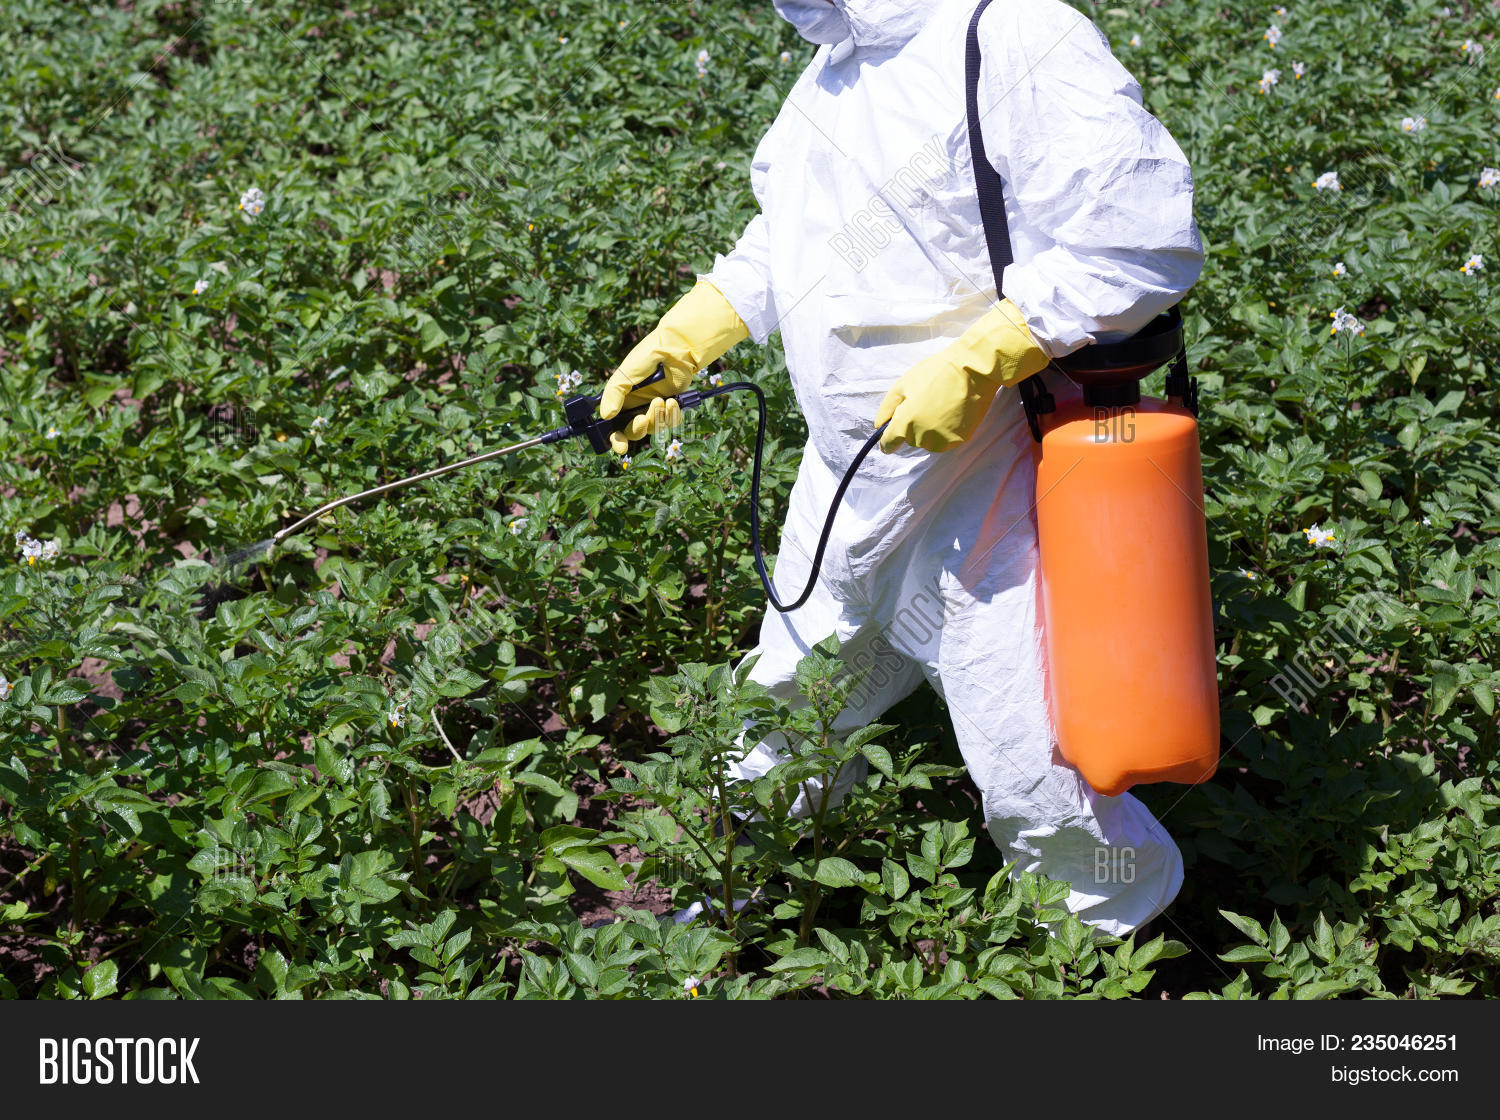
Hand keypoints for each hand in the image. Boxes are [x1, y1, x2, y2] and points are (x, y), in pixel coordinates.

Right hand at [600, 281, 748, 453]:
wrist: (676, 348)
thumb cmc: (648, 356)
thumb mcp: (625, 374)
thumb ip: (613, 394)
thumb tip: (605, 417)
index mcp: (621, 400)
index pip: (614, 427)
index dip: (616, 440)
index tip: (620, 448)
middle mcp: (637, 406)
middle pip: (634, 431)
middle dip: (638, 430)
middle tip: (642, 420)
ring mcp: (655, 407)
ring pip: (654, 428)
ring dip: (657, 418)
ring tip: (661, 401)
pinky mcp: (673, 405)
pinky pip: (671, 422)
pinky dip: (672, 416)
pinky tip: (672, 402)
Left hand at [875, 299, 1048, 452]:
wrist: (971, 370)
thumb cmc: (935, 372)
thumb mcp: (903, 384)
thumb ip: (887, 409)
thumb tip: (879, 427)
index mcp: (905, 423)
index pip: (889, 444)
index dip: (887, 441)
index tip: (888, 437)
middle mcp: (922, 437)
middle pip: (910, 439)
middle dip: (912, 425)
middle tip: (925, 402)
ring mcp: (942, 440)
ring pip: (928, 441)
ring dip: (929, 429)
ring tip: (940, 405)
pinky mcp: (959, 440)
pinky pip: (945, 439)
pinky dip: (945, 429)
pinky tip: (952, 411)